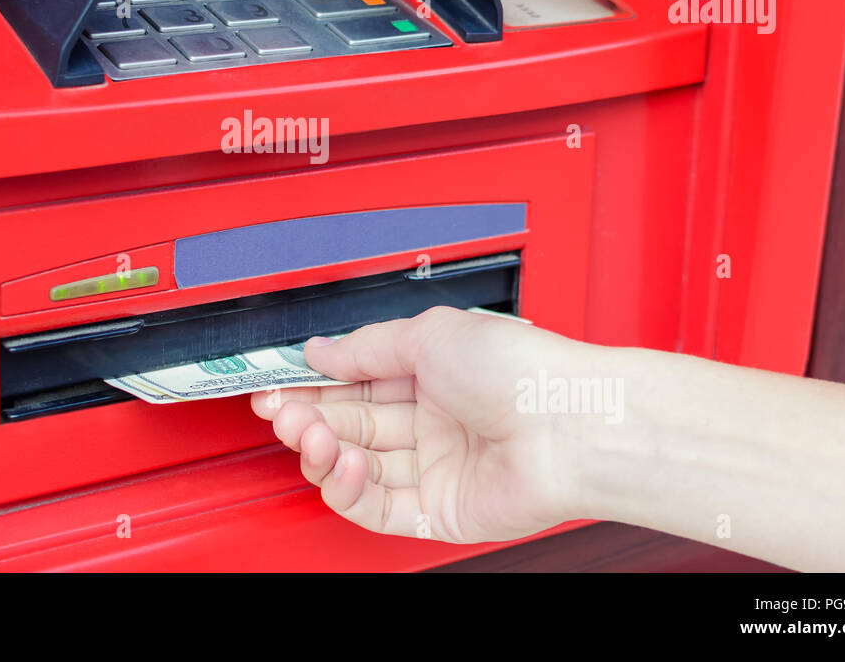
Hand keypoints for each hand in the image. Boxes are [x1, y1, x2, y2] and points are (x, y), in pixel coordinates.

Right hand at [250, 306, 589, 543]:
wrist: (569, 424)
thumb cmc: (522, 370)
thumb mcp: (431, 333)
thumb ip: (366, 346)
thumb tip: (320, 351)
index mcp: (431, 374)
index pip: (354, 382)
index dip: (311, 384)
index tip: (275, 382)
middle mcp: (431, 421)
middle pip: (350, 424)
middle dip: (308, 417)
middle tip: (282, 411)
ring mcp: (435, 467)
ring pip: (356, 467)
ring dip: (324, 451)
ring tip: (313, 435)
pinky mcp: (438, 510)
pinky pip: (378, 508)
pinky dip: (350, 489)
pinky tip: (346, 463)